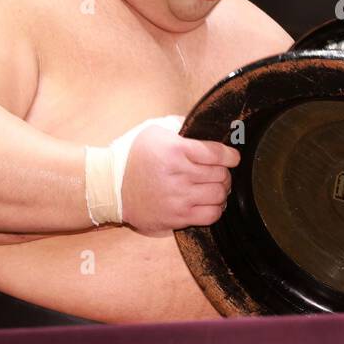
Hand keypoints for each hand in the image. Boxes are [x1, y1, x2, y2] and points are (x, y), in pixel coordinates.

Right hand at [121, 122, 239, 233]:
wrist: (110, 187)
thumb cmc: (133, 157)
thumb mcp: (154, 131)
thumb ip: (181, 126)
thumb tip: (204, 126)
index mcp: (175, 150)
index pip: (217, 153)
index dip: (231, 156)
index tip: (233, 157)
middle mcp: (179, 175)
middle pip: (221, 175)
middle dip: (225, 173)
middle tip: (219, 172)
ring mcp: (178, 198)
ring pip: (218, 195)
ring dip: (221, 190)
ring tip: (214, 187)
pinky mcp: (176, 217)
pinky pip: (210, 215)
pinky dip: (215, 208)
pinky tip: (208, 202)